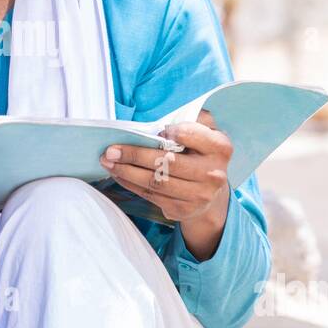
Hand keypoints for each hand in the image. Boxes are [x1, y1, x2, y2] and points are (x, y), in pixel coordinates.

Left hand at [99, 109, 232, 225]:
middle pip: (167, 162)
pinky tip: (118, 174)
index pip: (190, 135)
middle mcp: (212, 173)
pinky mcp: (182, 210)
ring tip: (108, 161)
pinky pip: (150, 195)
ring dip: (126, 171)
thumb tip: (166, 122)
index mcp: (220, 147)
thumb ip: (192, 118)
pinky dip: (130, 184)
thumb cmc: (201, 154)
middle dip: (134, 155)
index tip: (152, 132)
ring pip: (155, 182)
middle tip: (111, 149)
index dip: (170, 132)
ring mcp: (198, 195)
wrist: (210, 193)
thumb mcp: (205, 131)